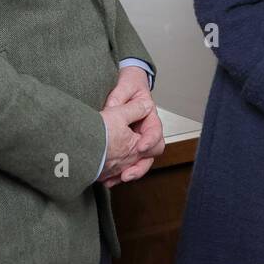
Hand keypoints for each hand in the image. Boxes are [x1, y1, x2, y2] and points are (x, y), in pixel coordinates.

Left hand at [98, 67, 164, 185]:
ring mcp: (138, 140)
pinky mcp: (127, 147)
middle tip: (128, 172)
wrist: (126, 86)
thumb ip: (120, 97)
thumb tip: (113, 109)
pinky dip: (120, 172)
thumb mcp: (125, 86)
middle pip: (152, 152)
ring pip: (141, 161)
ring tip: (118, 179)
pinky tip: (109, 179)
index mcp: (150, 117)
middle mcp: (146, 131)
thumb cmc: (130, 84)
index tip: (139, 147)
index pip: (155, 131)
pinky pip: (128, 162)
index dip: (149, 140)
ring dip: (131, 172)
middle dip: (141, 164)